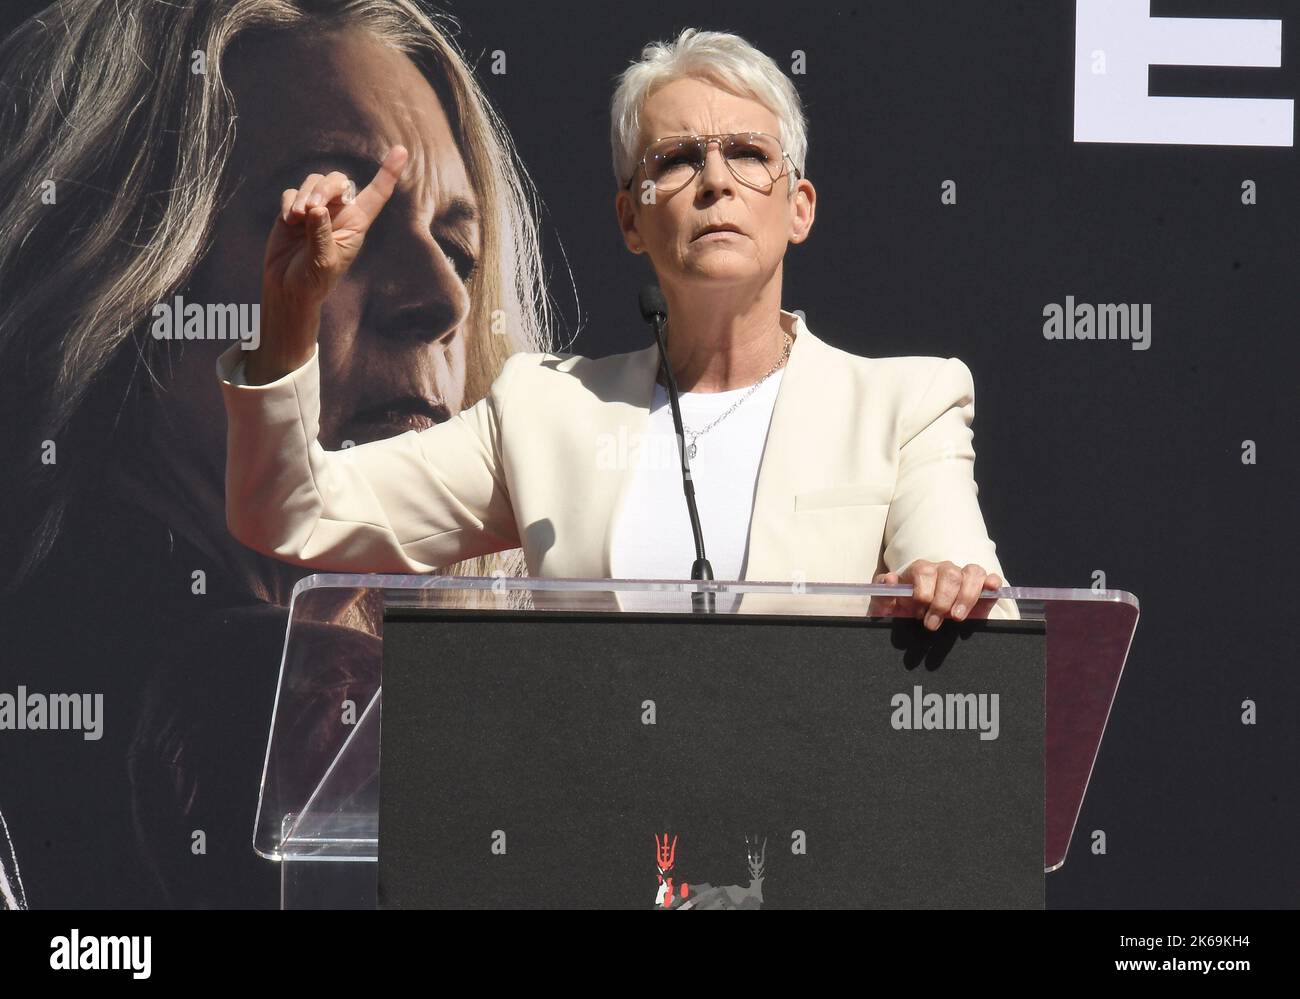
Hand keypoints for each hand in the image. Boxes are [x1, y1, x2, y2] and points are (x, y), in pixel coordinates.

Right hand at [249, 145, 408, 382]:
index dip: (388, 173)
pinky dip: (289, 202)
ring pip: (314, 182)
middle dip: (325, 188)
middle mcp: (339, 213)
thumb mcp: (323, 260)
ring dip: (305, 195)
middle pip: (339, 181)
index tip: (401, 151)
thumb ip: (321, 233)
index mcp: (356, 224)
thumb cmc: (313, 280)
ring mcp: (316, 210)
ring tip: (297, 217)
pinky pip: (293, 192)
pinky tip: (288, 219)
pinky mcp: (294, 211)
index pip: (376, 194)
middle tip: (312, 208)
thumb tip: (316, 208)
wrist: (288, 288)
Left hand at [871, 560, 1001, 630]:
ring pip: (971, 572)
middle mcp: (943, 570)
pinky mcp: (981, 587)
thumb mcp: (888, 607)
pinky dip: (991, 582)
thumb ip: (882, 594)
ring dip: (966, 596)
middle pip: (949, 574)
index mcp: (921, 571)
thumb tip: (890, 580)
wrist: (922, 624)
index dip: (923, 591)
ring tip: (957, 618)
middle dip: (942, 601)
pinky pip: (989, 577)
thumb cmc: (905, 612)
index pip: (923, 570)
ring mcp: (963, 577)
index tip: (919, 611)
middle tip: (932, 624)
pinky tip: (991, 589)